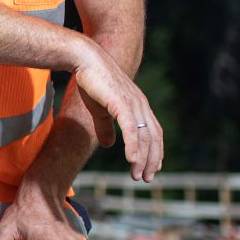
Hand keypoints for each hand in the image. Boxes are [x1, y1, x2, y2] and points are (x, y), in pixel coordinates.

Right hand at [69, 41, 162, 181]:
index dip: (155, 151)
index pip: (153, 132)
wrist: (85, 61)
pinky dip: (134, 146)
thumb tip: (109, 145)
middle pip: (153, 138)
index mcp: (138, 106)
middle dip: (152, 160)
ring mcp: (133, 104)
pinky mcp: (122, 104)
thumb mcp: (99, 110)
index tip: (151, 169)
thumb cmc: (92, 82)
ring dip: (142, 158)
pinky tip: (131, 160)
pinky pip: (131, 130)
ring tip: (138, 175)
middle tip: (146, 178)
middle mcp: (141, 105)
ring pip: (144, 137)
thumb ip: (106, 127)